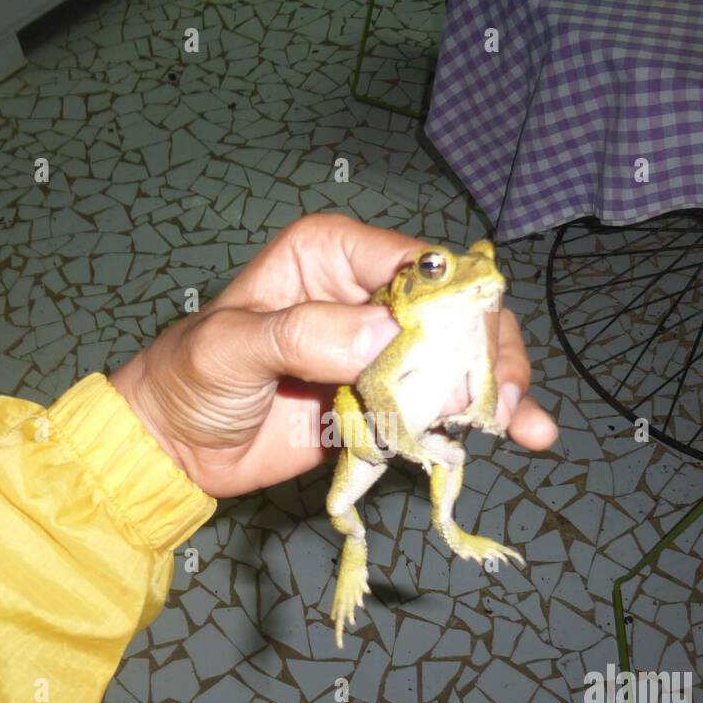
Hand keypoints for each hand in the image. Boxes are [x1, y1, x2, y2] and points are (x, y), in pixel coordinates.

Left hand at [109, 213, 558, 497]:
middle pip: (456, 310)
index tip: (471, 350)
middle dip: (488, 350)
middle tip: (506, 398)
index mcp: (333, 256)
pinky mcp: (388, 402)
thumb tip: (385, 338)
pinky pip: (443, 405)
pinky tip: (526, 435)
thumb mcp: (233, 346)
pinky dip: (481, 421)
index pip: (417, 265)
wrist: (176, 447)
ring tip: (524, 424)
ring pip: (462, 357)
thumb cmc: (190, 376)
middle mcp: (368, 295)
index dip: (455, 302)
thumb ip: (304, 334)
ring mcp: (383, 352)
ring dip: (497, 387)